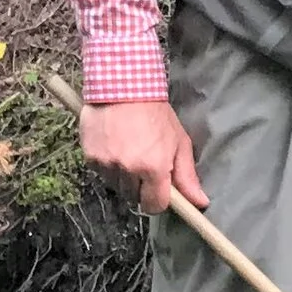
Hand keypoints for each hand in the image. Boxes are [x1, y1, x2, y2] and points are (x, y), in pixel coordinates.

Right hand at [80, 99, 205, 214]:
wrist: (123, 86)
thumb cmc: (155, 112)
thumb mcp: (178, 140)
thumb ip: (187, 175)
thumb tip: (200, 202)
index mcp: (154, 168)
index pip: (154, 206)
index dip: (158, 200)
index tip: (159, 192)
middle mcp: (129, 169)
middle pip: (133, 198)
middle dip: (140, 187)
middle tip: (143, 164)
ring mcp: (108, 164)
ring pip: (116, 186)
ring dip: (122, 177)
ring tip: (127, 152)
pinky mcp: (91, 157)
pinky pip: (100, 173)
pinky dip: (107, 166)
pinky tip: (113, 146)